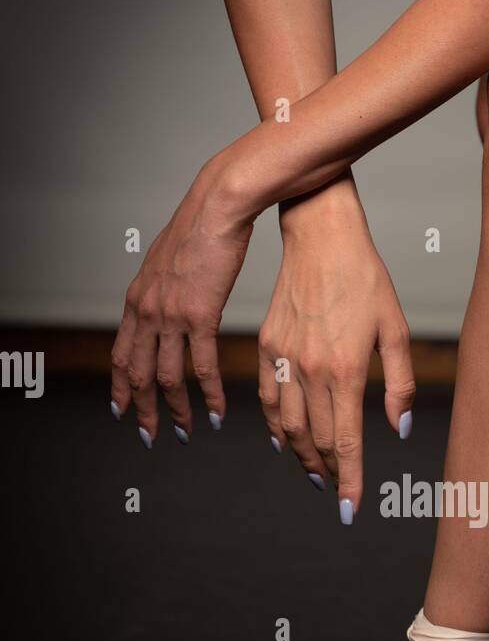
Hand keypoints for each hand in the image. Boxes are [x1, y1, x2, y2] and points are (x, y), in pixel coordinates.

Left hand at [111, 160, 253, 443]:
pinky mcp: (199, 315)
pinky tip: (215, 413)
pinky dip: (208, 395)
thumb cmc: (201, 229)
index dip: (118, 385)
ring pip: (165, 376)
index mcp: (137, 299)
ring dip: (175, 410)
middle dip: (141, 409)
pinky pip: (201, 366)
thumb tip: (168, 303)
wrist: (218, 207)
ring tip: (183, 432)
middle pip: (136, 372)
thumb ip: (162, 289)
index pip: (119, 353)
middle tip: (148, 434)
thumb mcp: (168, 262)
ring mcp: (170, 314)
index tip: (121, 408)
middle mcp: (147, 310)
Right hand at [259, 176, 414, 521]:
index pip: (345, 441)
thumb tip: (399, 427)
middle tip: (335, 489)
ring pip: (287, 427)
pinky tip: (285, 438)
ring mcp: (284, 358)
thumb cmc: (365, 277)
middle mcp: (310, 369)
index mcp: (345, 369)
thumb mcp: (395, 328)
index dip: (349, 481)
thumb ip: (399, 383)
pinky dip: (275, 426)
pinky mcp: (267, 345)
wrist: (320, 235)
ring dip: (300, 456)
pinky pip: (269, 399)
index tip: (349, 509)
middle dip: (326, 472)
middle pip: (315, 440)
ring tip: (315, 471)